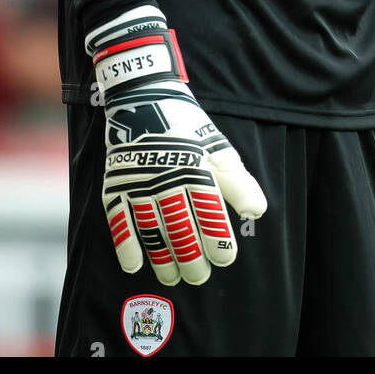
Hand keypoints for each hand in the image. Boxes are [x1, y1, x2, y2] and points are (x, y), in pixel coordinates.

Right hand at [89, 6, 266, 287]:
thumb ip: (238, 182)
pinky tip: (135, 265)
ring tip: (173, 278)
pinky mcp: (117, 183)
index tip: (225, 258)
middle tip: (199, 276)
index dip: (219, 241)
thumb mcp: (219, 148)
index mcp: (196, 168)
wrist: (144, 96)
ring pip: (153, 231)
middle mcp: (168, 178)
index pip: (211, 214)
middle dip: (192, 259)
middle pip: (182, 230)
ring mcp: (140, 182)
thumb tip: (257, 213)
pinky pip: (120, 220)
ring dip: (163, 259)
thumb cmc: (188, 126)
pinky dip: (126, 244)